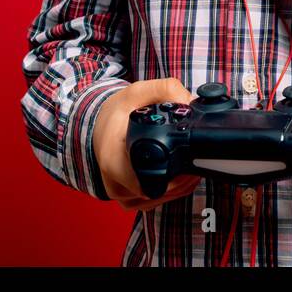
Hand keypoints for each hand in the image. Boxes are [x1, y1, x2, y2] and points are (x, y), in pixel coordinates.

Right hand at [92, 77, 201, 212]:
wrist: (99, 126)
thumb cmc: (116, 112)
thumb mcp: (137, 91)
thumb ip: (165, 89)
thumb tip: (189, 102)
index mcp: (113, 162)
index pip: (149, 183)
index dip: (176, 174)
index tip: (186, 158)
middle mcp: (115, 184)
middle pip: (162, 192)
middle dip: (183, 176)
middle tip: (192, 157)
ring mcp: (122, 196)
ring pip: (163, 200)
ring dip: (181, 184)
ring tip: (186, 162)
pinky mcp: (130, 201)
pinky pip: (158, 202)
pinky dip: (173, 189)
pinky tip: (178, 173)